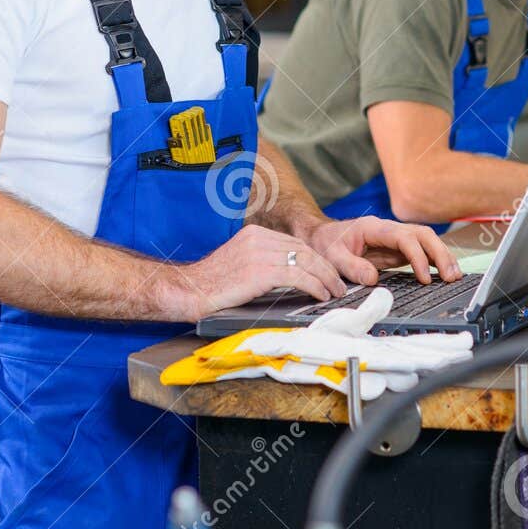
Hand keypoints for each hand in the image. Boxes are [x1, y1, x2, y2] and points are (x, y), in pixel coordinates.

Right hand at [174, 224, 346, 318]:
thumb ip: (263, 262)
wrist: (189, 291)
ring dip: (325, 278)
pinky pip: (298, 275)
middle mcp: (259, 238)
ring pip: (306, 261)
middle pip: (304, 249)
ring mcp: (259, 252)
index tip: (327, 272)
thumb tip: (291, 275)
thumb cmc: (212, 285)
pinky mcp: (260, 271)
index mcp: (254, 233)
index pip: (295, 243)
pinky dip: (315, 286)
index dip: (316, 259)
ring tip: (335, 291)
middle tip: (338, 283)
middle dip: (325, 268)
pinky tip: (321, 295)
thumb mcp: (240, 263)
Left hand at [308, 216, 459, 284]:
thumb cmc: (324, 244)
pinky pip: (421, 251)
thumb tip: (373, 279)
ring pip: (426, 241)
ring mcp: (394, 238)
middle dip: (439, 254)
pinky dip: (434, 261)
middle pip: (423, 234)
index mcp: (374, 228)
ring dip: (442, 256)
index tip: (424, 277)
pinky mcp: (396, 249)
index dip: (417, 257)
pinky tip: (444, 273)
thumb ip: (351, 266)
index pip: (404, 238)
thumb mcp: (331, 257)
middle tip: (450, 276)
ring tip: (454, 276)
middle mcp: (388, 230)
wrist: (319, 237)